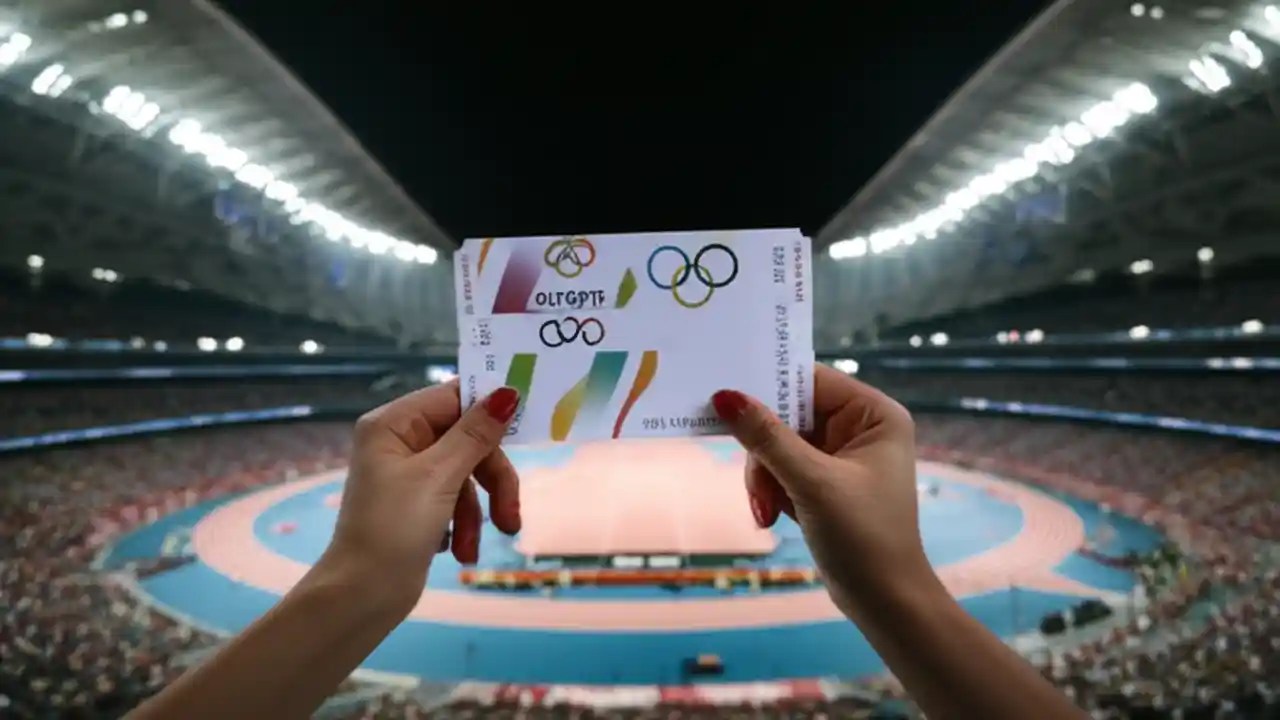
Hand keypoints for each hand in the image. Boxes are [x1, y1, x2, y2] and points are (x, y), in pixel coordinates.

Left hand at [323, 382, 522, 612]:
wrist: (361, 597)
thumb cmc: (393, 529)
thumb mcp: (439, 477)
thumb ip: (475, 434)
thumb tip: (507, 392)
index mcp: (393, 424)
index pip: (453, 397)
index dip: (489, 409)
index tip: (526, 420)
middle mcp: (399, 442)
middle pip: (467, 440)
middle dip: (492, 480)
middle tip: (509, 515)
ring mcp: (408, 474)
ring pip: (467, 474)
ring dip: (479, 511)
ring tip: (477, 548)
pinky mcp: (417, 504)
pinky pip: (455, 499)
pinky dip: (463, 524)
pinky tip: (458, 551)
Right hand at [710, 364, 925, 614]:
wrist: (884, 602)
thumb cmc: (862, 536)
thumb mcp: (812, 483)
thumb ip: (767, 438)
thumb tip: (725, 396)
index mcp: (874, 414)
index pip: (811, 381)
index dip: (771, 388)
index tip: (727, 399)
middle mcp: (860, 428)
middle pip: (788, 415)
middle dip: (765, 452)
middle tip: (756, 483)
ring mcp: (841, 457)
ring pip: (779, 444)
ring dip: (765, 477)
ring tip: (766, 511)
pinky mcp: (825, 483)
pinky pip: (783, 469)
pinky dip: (771, 490)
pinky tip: (772, 516)